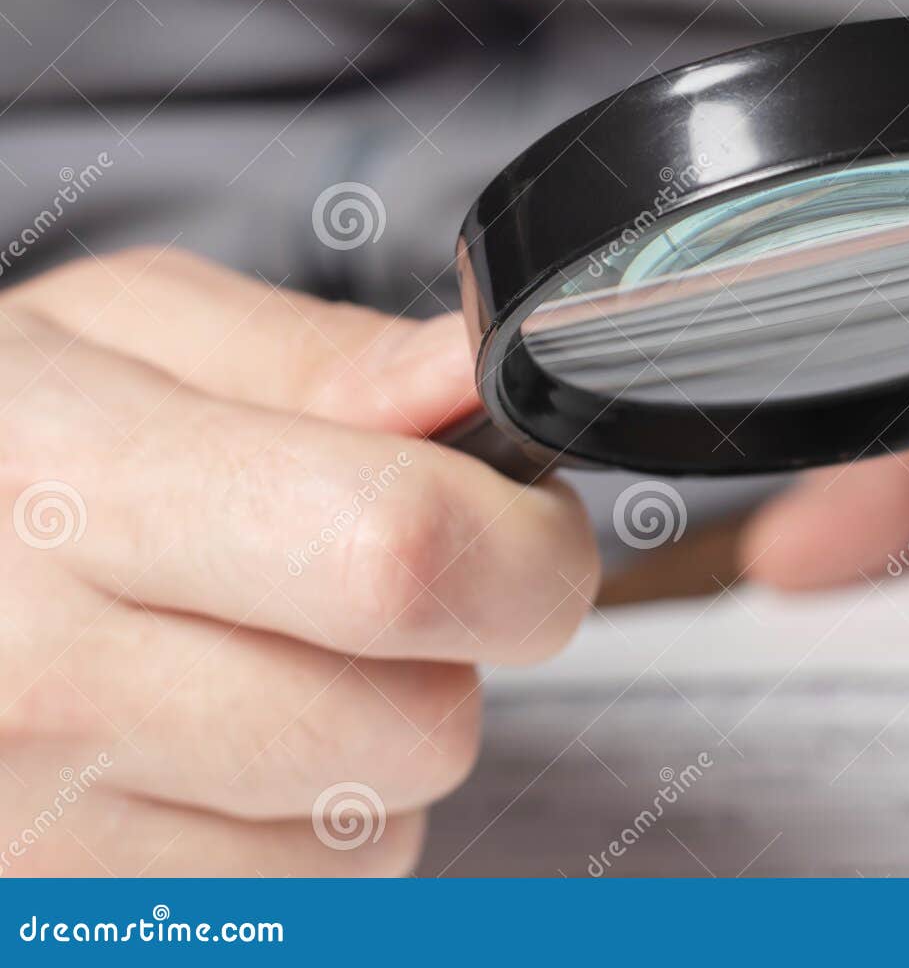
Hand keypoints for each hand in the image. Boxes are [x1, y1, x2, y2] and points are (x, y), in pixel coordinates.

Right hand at [0, 249, 597, 874]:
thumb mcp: (123, 332)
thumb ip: (321, 359)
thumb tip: (477, 379)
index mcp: (70, 487)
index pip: (394, 552)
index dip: (519, 545)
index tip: (528, 523)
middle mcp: (41, 680)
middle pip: (416, 724)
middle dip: (451, 652)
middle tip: (361, 587)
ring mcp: (40, 831)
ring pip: (377, 836)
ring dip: (369, 748)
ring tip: (251, 660)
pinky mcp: (61, 920)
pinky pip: (304, 908)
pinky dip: (299, 834)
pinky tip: (206, 749)